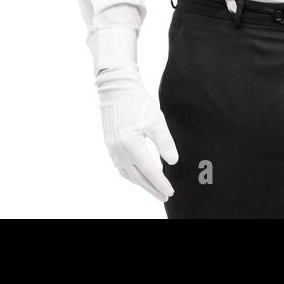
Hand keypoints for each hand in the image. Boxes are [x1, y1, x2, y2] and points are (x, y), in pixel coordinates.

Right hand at [95, 66, 178, 201]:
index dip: (160, 183)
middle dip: (151, 188)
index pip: (149, 171)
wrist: (116, 86)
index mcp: (130, 144)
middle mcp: (119, 149)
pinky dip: (131, 174)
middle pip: (137, 177)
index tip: (170, 191)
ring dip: (141, 183)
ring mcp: (112, 148)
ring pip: (127, 173)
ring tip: (153, 189)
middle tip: (164, 196)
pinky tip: (138, 175)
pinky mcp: (110, 144)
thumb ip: (164, 142)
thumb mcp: (156, 120)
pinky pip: (120, 166)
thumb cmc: (138, 100)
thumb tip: (173, 161)